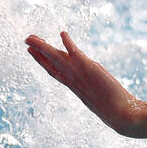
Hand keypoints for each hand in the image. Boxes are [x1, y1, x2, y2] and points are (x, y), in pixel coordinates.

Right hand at [25, 32, 142, 133]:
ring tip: (32, 37)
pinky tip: (63, 33)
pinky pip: (75, 53)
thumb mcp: (98, 99)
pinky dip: (68, 43)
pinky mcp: (89, 68)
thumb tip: (93, 90)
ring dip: (44, 46)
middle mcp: (73, 80)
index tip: (31, 52)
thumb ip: (92, 91)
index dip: (42, 61)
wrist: (120, 114)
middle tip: (26, 39)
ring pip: (57, 57)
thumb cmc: (114, 110)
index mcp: (74, 86)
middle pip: (50, 63)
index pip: (53, 71)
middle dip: (37, 51)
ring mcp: (79, 74)